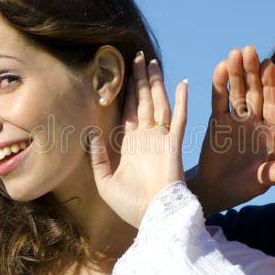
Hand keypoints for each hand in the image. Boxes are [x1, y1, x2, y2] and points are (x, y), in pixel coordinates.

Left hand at [89, 52, 187, 227]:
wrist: (153, 218)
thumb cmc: (131, 206)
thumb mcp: (104, 182)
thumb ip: (97, 157)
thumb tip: (91, 132)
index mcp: (131, 146)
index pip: (128, 111)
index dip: (126, 91)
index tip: (124, 71)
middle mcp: (147, 138)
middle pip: (143, 101)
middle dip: (140, 79)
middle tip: (138, 56)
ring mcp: (161, 139)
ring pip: (158, 103)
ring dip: (156, 82)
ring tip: (153, 61)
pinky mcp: (173, 144)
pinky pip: (178, 118)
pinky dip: (182, 100)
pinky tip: (183, 83)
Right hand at [188, 45, 274, 212]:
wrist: (218, 190)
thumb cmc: (243, 187)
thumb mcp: (259, 182)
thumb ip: (270, 174)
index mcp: (272, 133)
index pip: (274, 105)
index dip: (272, 85)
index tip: (271, 65)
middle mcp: (256, 122)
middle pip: (256, 93)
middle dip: (253, 72)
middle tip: (251, 49)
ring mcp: (237, 119)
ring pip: (238, 92)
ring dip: (237, 73)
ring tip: (235, 53)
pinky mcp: (218, 121)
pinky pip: (220, 100)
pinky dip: (220, 85)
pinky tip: (220, 67)